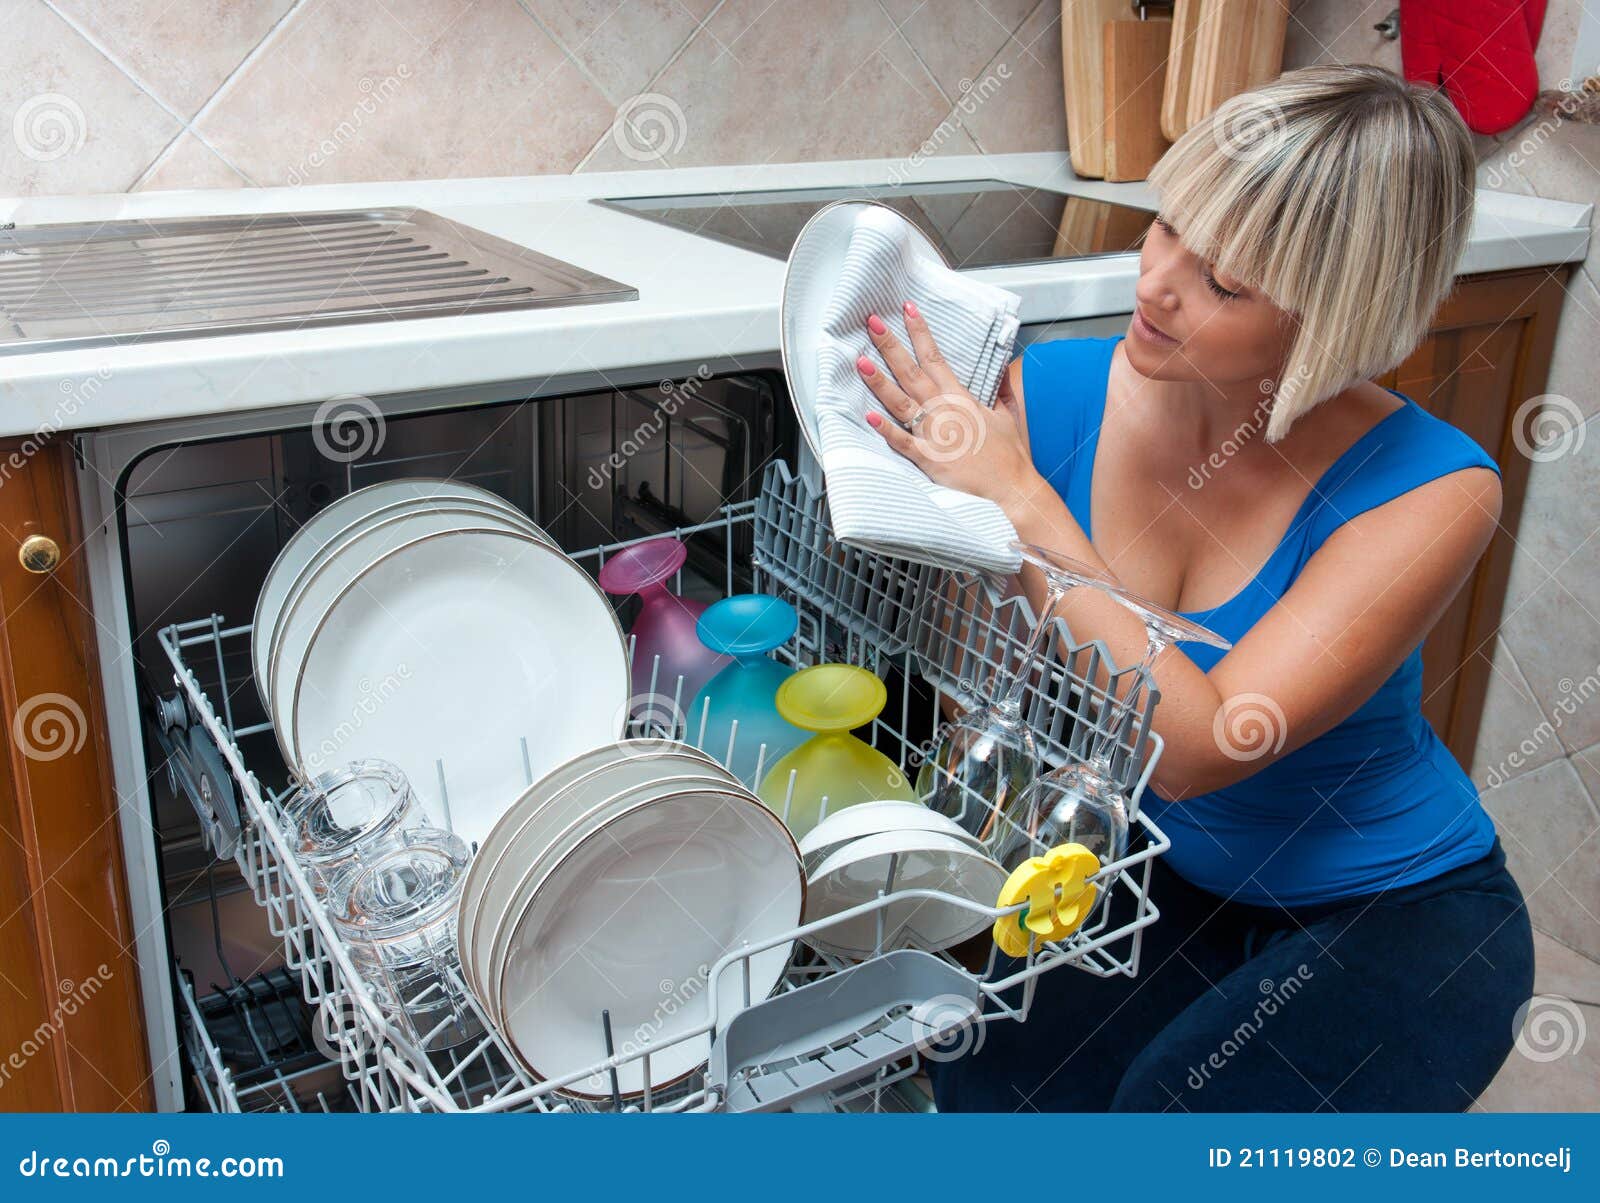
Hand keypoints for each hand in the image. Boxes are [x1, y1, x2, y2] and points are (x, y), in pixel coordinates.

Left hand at [858, 301, 1038, 508]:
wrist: (1013, 490)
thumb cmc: (1010, 458)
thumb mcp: (1007, 416)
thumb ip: (1000, 391)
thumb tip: (1001, 370)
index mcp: (961, 398)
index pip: (935, 357)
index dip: (920, 332)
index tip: (906, 310)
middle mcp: (945, 411)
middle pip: (911, 372)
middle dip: (890, 345)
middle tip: (872, 323)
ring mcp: (935, 435)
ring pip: (901, 402)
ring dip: (880, 381)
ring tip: (861, 362)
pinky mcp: (930, 460)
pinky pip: (904, 443)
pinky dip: (886, 431)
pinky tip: (869, 417)